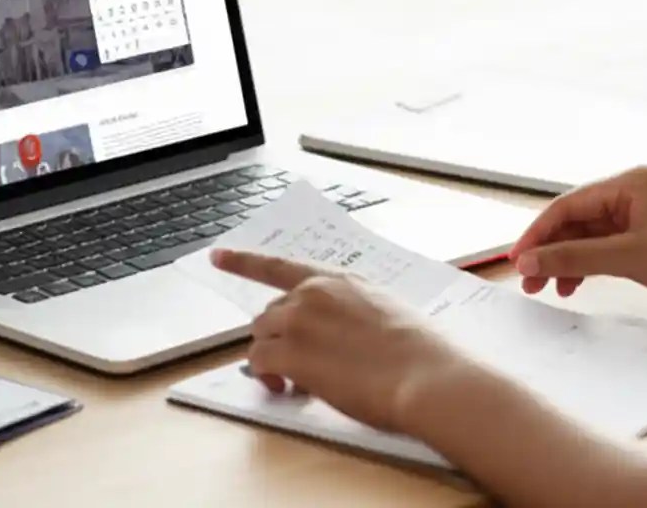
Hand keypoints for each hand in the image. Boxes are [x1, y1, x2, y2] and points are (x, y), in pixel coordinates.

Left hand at [210, 249, 453, 434]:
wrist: (428, 377)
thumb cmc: (422, 353)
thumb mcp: (388, 313)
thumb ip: (354, 313)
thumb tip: (340, 335)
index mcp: (341, 280)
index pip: (281, 266)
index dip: (245, 261)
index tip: (218, 256)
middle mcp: (314, 293)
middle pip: (270, 313)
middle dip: (278, 339)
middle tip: (297, 368)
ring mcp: (299, 321)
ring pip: (260, 336)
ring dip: (272, 359)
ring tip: (295, 383)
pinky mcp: (290, 352)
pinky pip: (258, 362)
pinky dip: (267, 378)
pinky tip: (286, 390)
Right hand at [509, 166, 646, 321]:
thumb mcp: (629, 258)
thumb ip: (574, 258)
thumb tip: (527, 262)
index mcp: (631, 183)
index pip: (568, 205)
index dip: (538, 233)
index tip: (516, 260)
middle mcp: (633, 193)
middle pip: (575, 220)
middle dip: (549, 250)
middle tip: (526, 281)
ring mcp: (641, 217)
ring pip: (586, 237)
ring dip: (564, 261)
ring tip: (545, 289)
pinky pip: (603, 249)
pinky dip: (585, 266)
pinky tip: (573, 286)